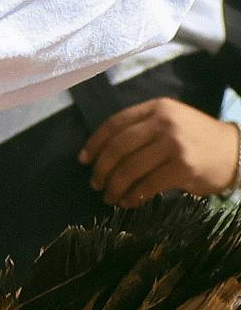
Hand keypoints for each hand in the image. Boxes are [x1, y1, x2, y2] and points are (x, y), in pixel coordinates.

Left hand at [82, 97, 240, 207]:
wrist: (235, 151)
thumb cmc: (196, 140)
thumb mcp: (170, 122)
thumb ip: (140, 129)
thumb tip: (100, 153)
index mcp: (158, 108)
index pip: (115, 123)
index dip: (94, 144)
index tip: (84, 161)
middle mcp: (165, 122)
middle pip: (117, 148)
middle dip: (101, 170)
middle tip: (95, 184)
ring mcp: (174, 144)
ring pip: (129, 169)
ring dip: (114, 187)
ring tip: (109, 196)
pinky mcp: (182, 167)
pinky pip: (146, 185)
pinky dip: (132, 197)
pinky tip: (128, 202)